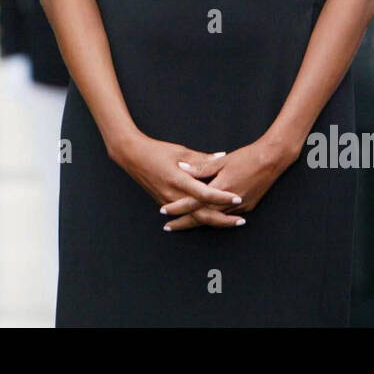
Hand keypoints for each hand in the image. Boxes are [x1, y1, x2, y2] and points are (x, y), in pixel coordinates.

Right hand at [108, 133, 242, 226]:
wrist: (132, 156)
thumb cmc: (156, 150)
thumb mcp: (181, 150)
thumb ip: (202, 159)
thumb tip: (222, 157)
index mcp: (178, 179)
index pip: (205, 193)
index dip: (222, 196)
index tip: (238, 197)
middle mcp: (173, 195)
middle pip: (202, 214)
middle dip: (223, 220)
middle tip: (241, 221)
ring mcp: (168, 202)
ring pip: (195, 218)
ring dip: (214, 222)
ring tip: (232, 222)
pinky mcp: (166, 203)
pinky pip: (186, 215)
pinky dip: (201, 219)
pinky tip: (213, 221)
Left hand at [160, 136, 301, 231]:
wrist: (272, 160)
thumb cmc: (247, 157)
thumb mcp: (222, 160)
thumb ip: (201, 166)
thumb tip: (182, 167)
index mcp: (220, 188)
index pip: (194, 202)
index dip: (178, 208)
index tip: (164, 211)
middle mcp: (229, 202)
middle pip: (202, 217)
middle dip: (184, 223)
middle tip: (168, 227)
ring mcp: (239, 207)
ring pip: (213, 220)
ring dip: (197, 223)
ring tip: (181, 225)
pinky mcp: (247, 207)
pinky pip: (225, 217)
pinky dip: (212, 219)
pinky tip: (203, 219)